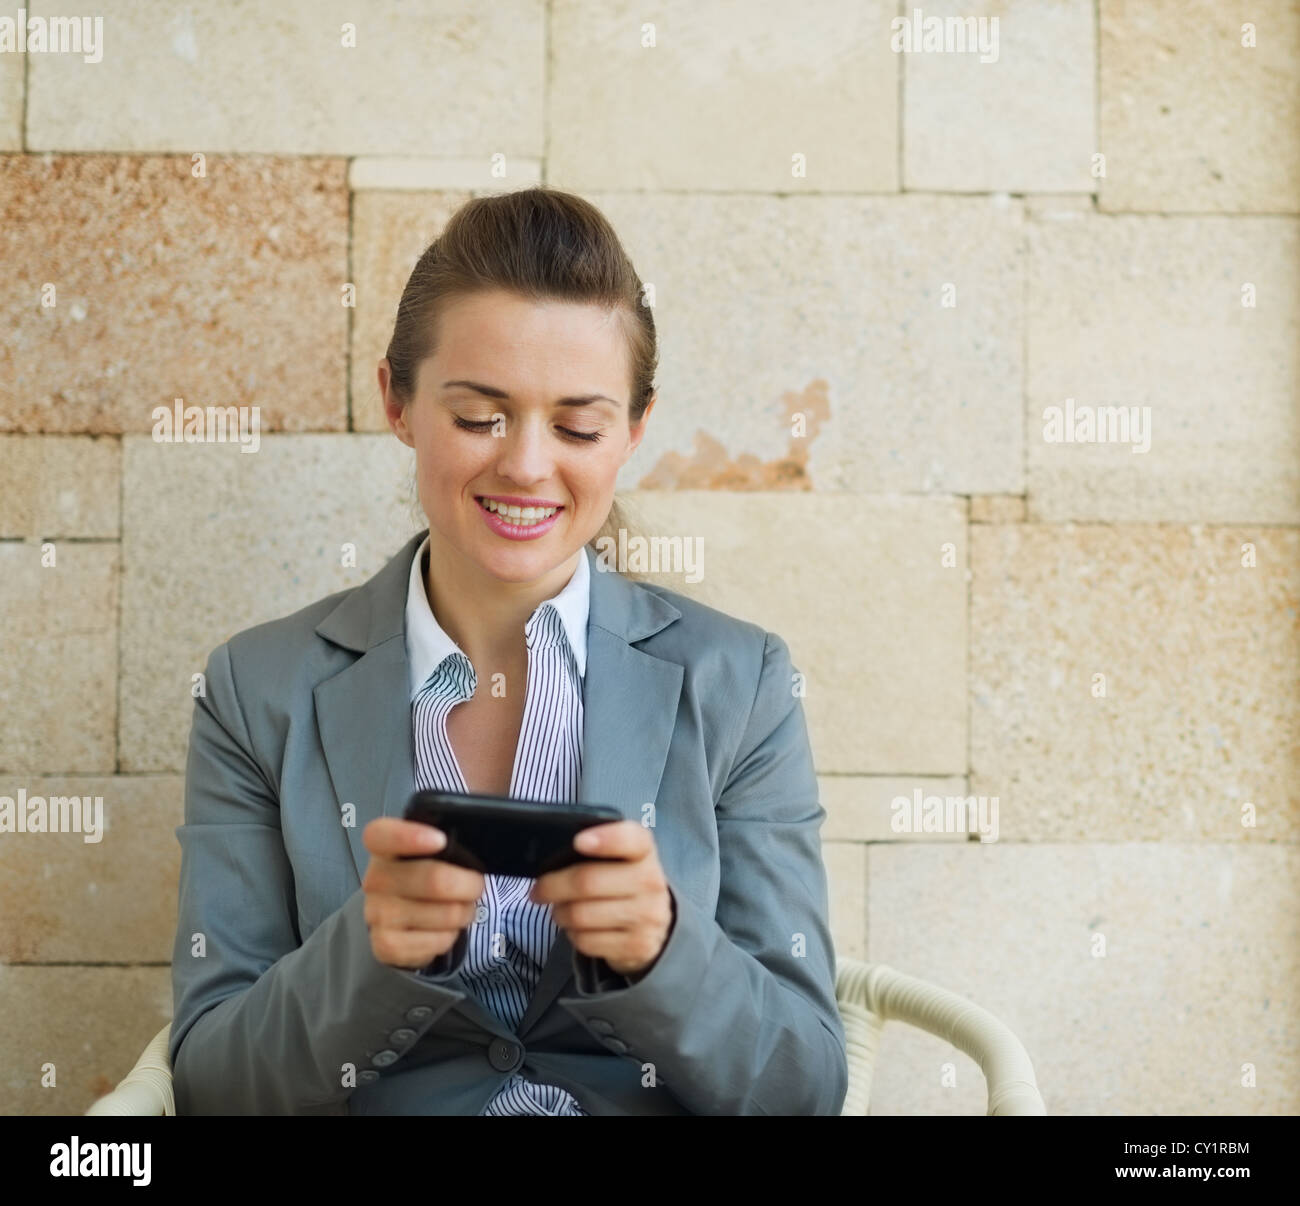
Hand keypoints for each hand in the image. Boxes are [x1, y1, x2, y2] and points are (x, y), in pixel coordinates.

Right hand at [361, 817, 485, 968]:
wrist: (400, 917)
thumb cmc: (422, 874)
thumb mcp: (430, 851)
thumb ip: (446, 842)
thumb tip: (478, 844)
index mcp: (383, 847)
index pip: (382, 835)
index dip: (409, 836)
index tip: (441, 840)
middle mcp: (375, 879)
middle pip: (434, 880)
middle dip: (469, 885)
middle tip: (476, 886)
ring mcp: (377, 914)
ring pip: (444, 914)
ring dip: (464, 913)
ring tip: (461, 908)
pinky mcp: (386, 945)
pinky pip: (437, 942)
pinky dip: (451, 937)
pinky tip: (444, 930)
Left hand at [528, 820, 674, 977]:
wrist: (654, 925)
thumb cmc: (623, 882)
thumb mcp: (621, 858)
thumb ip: (596, 848)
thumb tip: (550, 857)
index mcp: (644, 852)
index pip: (630, 839)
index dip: (604, 838)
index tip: (578, 841)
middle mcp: (650, 882)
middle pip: (587, 881)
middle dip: (552, 886)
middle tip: (538, 889)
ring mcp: (646, 917)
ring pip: (581, 915)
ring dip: (559, 913)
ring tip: (558, 909)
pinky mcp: (636, 946)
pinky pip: (586, 941)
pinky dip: (572, 934)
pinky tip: (576, 927)